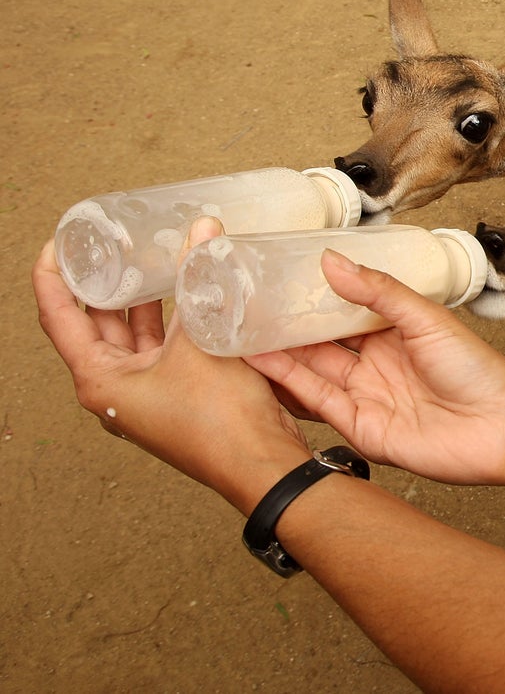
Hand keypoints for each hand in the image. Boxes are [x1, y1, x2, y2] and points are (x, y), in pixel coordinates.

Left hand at [33, 218, 310, 513]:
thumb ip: (198, 282)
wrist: (260, 462)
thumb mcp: (201, 340)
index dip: (53, 275)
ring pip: (134, 334)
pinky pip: (164, 346)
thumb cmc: (220, 423)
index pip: (58, 316)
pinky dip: (171, 318)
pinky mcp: (177, 393)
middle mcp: (116, 388)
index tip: (60, 244)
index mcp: (99, 380)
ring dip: (143, 298)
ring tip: (153, 260)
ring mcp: (147, 392)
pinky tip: (189, 294)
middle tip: (113, 246)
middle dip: (105, 282)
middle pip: (96, 322)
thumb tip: (201, 233)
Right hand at [245, 250, 504, 484]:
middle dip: (282, 324)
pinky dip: (288, 382)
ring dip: (275, 351)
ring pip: (310, 369)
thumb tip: (331, 260)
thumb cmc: (477, 370)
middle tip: (240, 303)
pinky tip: (260, 360)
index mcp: (391, 332)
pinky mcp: (359, 427)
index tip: (272, 277)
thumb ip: (378, 290)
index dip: (308, 296)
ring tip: (235, 328)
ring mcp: (364, 395)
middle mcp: (373, 363)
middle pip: (318, 341)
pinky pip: (317, 401)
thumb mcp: (425, 317)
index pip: (340, 310)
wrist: (501, 426)